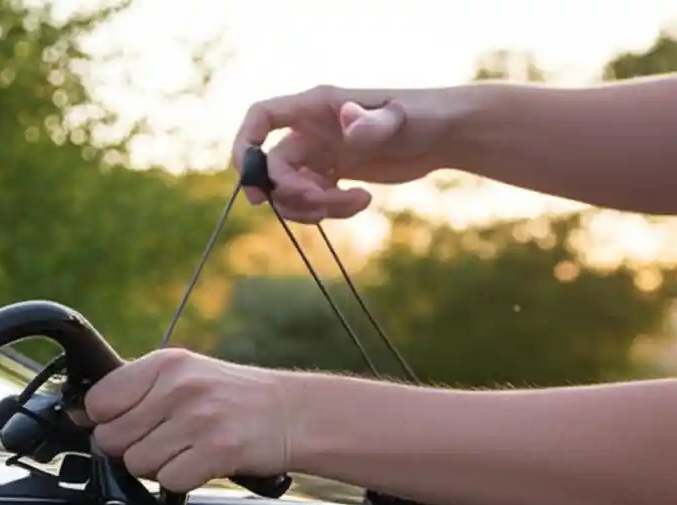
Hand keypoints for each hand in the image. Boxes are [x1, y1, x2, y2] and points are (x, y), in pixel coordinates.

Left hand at [82, 348, 293, 492]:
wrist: (292, 413)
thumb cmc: (233, 397)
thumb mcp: (182, 376)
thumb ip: (132, 391)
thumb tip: (79, 413)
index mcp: (164, 364)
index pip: (99, 401)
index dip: (106, 421)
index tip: (126, 425)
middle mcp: (179, 387)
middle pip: (112, 438)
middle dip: (130, 449)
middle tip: (161, 442)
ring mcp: (198, 418)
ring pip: (138, 463)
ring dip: (157, 467)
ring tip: (184, 450)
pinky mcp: (216, 451)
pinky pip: (169, 481)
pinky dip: (181, 480)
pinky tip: (199, 463)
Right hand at [233, 84, 456, 221]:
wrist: (445, 135)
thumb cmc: (424, 115)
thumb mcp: (400, 118)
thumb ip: (371, 122)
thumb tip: (346, 120)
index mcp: (315, 107)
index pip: (261, 117)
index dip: (245, 145)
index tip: (250, 180)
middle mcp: (309, 130)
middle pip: (273, 168)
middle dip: (293, 194)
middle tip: (324, 206)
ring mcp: (318, 154)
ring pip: (291, 191)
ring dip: (314, 208)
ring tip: (355, 204)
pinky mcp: (331, 175)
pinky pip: (311, 201)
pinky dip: (329, 211)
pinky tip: (361, 202)